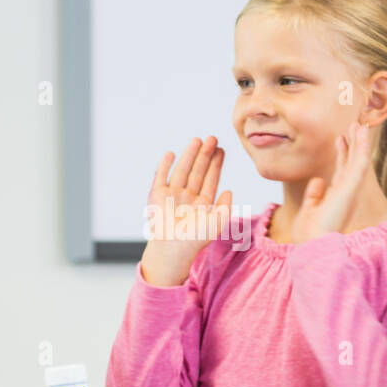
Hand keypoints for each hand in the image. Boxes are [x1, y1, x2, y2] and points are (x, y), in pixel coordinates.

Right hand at [139, 136, 232, 286]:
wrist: (173, 249)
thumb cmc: (195, 240)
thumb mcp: (217, 224)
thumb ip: (226, 207)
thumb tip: (229, 191)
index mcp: (202, 203)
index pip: (211, 179)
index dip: (216, 164)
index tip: (221, 150)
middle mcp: (188, 197)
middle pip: (198, 171)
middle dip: (205, 155)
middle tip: (212, 138)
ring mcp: (172, 195)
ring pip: (182, 170)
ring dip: (189, 155)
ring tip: (197, 140)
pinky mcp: (157, 196)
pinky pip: (161, 177)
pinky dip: (165, 165)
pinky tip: (171, 153)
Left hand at [290, 121, 370, 243]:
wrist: (312, 246)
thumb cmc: (309, 235)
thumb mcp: (309, 211)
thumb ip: (315, 196)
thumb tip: (318, 181)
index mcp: (337, 198)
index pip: (341, 171)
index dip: (342, 154)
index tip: (339, 138)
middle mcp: (346, 193)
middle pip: (352, 163)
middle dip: (353, 143)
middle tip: (354, 124)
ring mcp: (350, 190)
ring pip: (358, 159)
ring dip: (360, 140)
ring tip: (360, 123)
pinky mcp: (351, 188)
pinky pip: (359, 162)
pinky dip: (361, 145)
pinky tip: (362, 131)